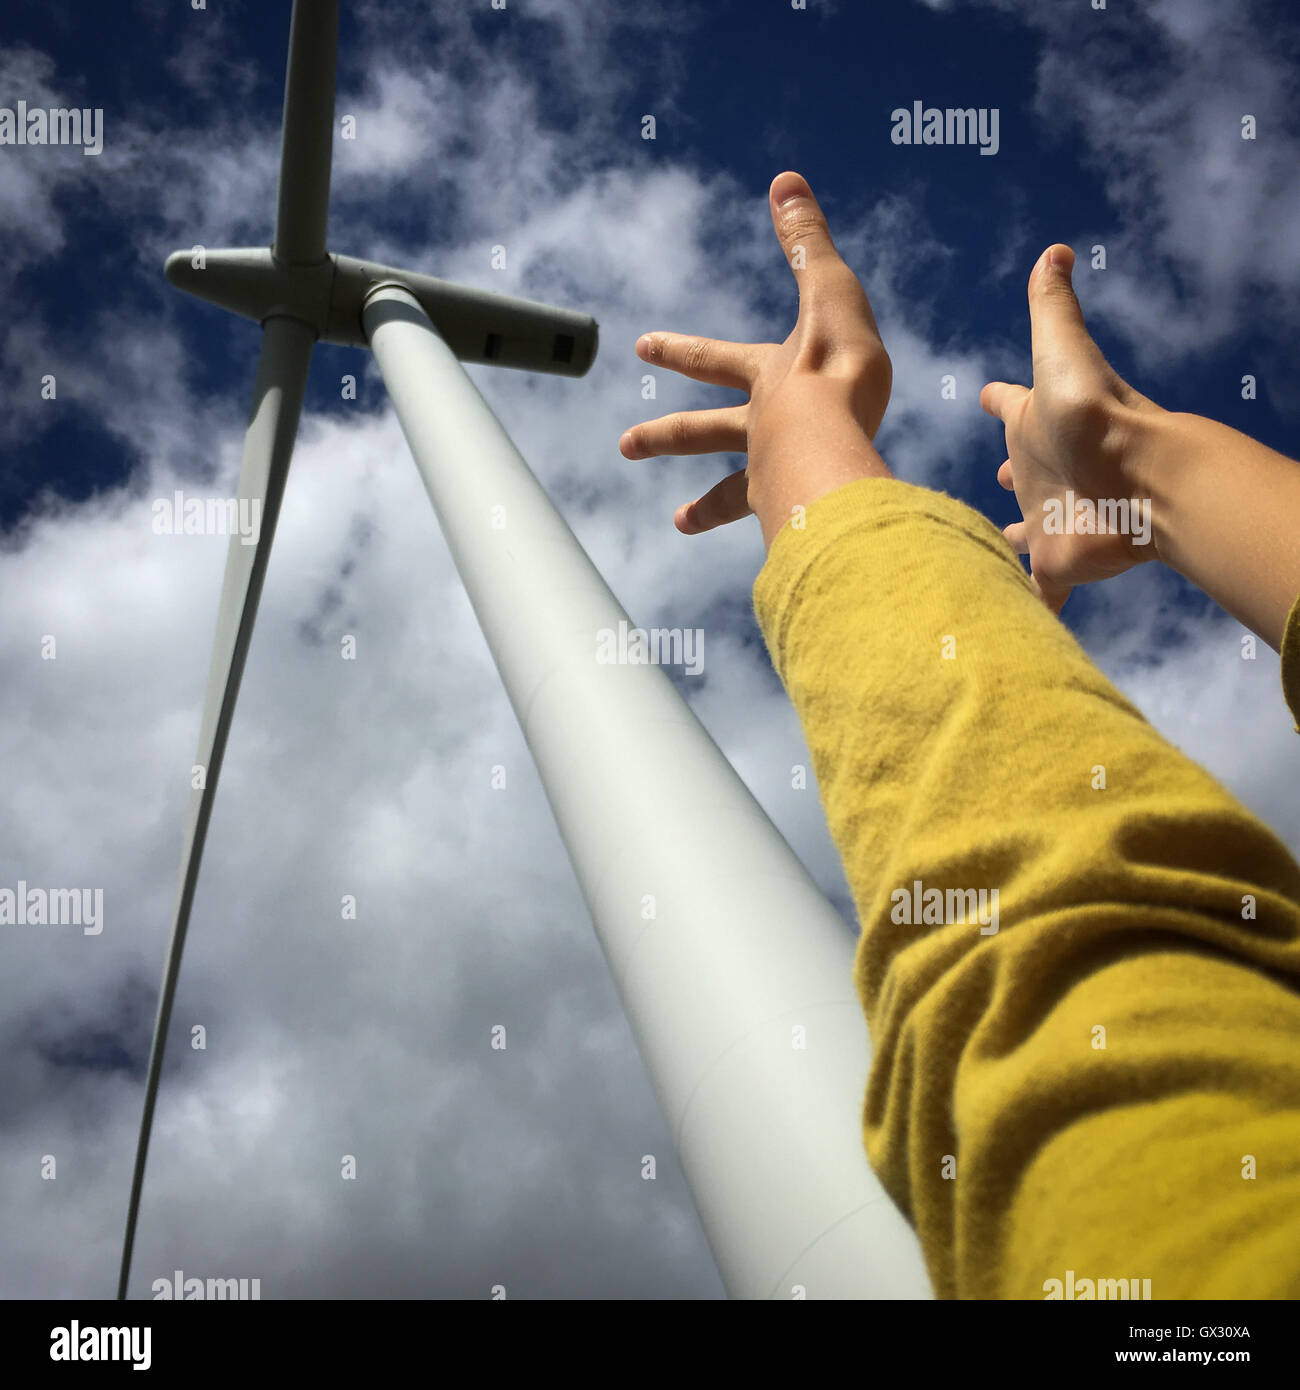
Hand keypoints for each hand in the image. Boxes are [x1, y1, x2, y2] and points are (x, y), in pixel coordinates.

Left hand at [619, 171, 892, 537]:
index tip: (639, 347)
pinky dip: (775, 542)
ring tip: (676, 525)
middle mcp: (761, 428)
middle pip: (700, 431)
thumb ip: (807, 242)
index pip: (713, 359)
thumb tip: (783, 178)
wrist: (837, 446)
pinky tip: (775, 561)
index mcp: (769, 377)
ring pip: (728, 492)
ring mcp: (771, 474)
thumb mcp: (828, 293)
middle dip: (663, 437)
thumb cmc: (837, 369)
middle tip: (623, 446)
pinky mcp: (791, 514)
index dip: (679, 350)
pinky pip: (776, 530)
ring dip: (703, 509)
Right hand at [980, 245, 1165, 611]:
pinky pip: (1038, 591)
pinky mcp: (1057, 563)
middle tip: (995, 475)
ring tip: (993, 544)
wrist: (1143, 484)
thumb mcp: (1064, 353)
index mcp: (1036, 425)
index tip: (986, 393)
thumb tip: (1056, 250)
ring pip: (1023, 531)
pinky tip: (1010, 619)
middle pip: (1021, 472)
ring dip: (1013, 537)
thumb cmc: (1100, 418)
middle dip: (1008, 472)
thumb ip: (1053, 307)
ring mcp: (1049, 520)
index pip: (1012, 403)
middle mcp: (1043, 472)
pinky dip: (1027, 605)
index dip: (999, 397)